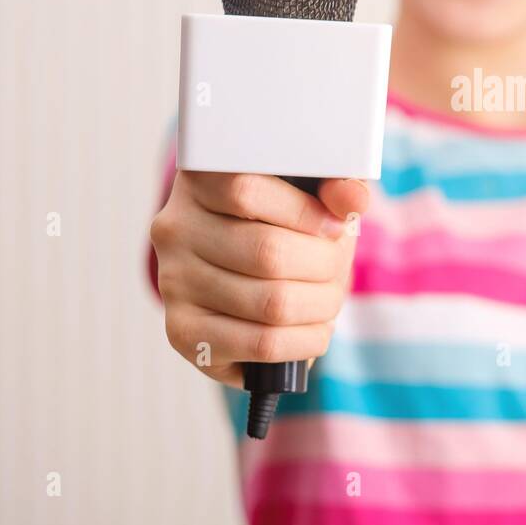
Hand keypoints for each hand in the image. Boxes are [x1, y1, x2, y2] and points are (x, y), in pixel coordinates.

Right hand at [149, 171, 369, 388]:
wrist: (242, 271)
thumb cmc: (282, 222)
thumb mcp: (311, 190)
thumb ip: (335, 184)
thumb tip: (351, 199)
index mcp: (199, 180)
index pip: (246, 191)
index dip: (304, 212)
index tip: (336, 226)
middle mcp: (176, 229)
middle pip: (267, 253)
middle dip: (323, 266)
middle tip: (336, 268)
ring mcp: (174, 283)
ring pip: (271, 303)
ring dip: (321, 306)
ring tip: (328, 298)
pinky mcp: (183, 332)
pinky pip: (262, 344)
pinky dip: (305, 341)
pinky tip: (314, 329)